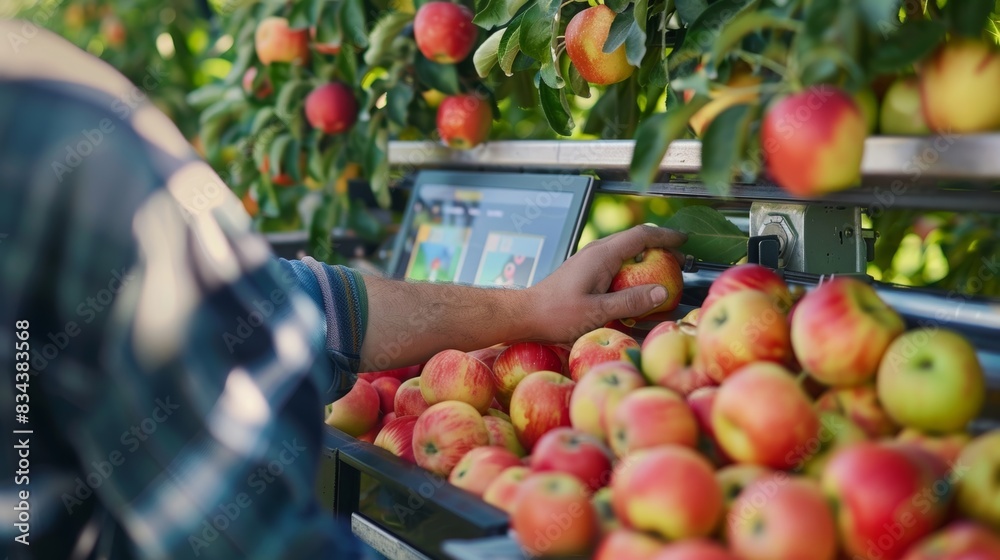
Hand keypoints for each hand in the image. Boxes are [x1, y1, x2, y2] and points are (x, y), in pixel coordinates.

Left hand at [525, 225, 686, 343]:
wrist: (525, 314)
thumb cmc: (556, 313)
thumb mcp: (598, 311)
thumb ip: (630, 301)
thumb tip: (661, 292)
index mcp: (602, 255)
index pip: (641, 235)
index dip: (666, 236)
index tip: (684, 240)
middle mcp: (596, 251)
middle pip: (635, 240)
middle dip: (660, 248)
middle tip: (680, 262)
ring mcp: (589, 259)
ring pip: (625, 251)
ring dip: (646, 258)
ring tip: (663, 273)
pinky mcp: (585, 270)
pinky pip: (615, 262)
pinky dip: (631, 268)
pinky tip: (636, 286)